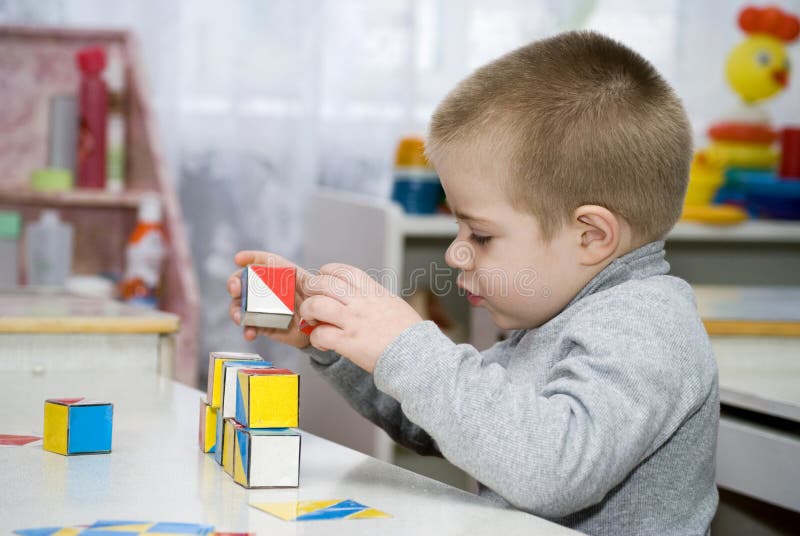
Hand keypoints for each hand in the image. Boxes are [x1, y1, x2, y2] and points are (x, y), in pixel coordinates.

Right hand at [227, 250, 310, 348]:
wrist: (322, 327)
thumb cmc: (319, 301)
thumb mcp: (314, 288)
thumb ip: (305, 281)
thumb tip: (300, 282)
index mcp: (279, 274)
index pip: (262, 262)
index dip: (250, 258)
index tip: (239, 258)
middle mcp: (266, 289)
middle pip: (244, 282)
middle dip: (234, 283)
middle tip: (234, 288)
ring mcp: (261, 307)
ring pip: (240, 305)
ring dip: (235, 310)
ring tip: (239, 317)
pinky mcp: (262, 325)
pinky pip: (249, 326)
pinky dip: (247, 330)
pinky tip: (250, 333)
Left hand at [299, 263, 422, 372]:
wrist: (418, 355)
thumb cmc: (408, 333)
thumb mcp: (393, 303)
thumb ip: (373, 297)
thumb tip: (359, 294)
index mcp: (372, 291)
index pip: (342, 270)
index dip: (326, 272)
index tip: (323, 279)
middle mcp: (360, 302)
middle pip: (323, 283)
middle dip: (311, 289)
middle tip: (311, 299)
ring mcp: (353, 322)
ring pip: (316, 305)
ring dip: (308, 311)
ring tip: (311, 319)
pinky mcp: (348, 343)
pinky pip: (320, 334)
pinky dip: (315, 338)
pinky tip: (322, 342)